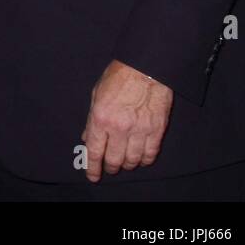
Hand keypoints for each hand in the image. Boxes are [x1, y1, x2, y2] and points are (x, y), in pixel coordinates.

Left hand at [81, 59, 172, 182]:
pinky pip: (150, 153)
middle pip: (114, 160)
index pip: (94, 151)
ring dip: (127, 165)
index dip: (92, 167)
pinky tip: (141, 159)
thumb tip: (86, 138)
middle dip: (110, 168)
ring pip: (132, 160)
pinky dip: (145, 160)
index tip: (92, 176)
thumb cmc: (118, 78)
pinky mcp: (157, 130)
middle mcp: (119, 128)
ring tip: (124, 163)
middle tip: (110, 168)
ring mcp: (139, 130)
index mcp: (100, 118)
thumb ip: (91, 120)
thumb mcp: (96, 95)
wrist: (145, 67)